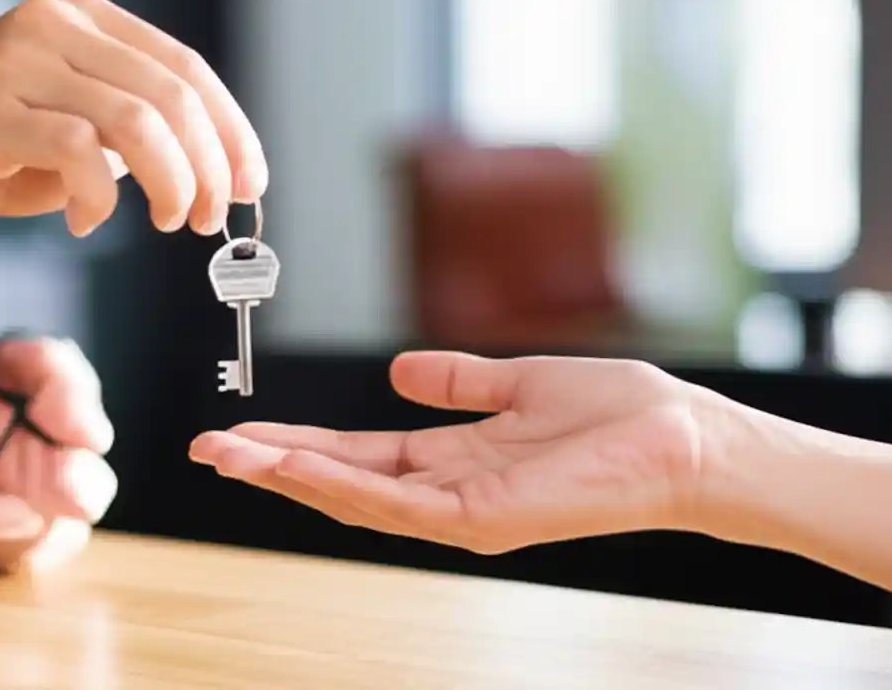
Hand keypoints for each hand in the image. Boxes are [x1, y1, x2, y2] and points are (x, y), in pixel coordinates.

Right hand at [0, 0, 265, 240]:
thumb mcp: (74, 129)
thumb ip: (135, 133)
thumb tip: (215, 170)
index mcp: (83, 19)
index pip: (187, 68)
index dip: (231, 130)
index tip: (250, 182)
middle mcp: (54, 25)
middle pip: (173, 94)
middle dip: (210, 165)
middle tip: (211, 218)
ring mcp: (18, 60)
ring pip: (137, 120)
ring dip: (171, 183)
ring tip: (169, 221)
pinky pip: (78, 152)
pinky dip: (99, 199)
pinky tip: (90, 222)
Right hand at [190, 351, 718, 553]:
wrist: (684, 439)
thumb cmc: (617, 414)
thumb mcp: (519, 385)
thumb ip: (460, 383)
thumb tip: (401, 371)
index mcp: (454, 460)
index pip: (358, 454)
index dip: (299, 442)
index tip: (246, 429)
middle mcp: (447, 494)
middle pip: (341, 481)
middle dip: (272, 464)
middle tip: (207, 447)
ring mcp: (461, 514)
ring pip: (355, 496)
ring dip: (289, 475)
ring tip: (231, 454)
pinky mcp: (482, 521)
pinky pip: (396, 503)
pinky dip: (340, 484)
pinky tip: (295, 464)